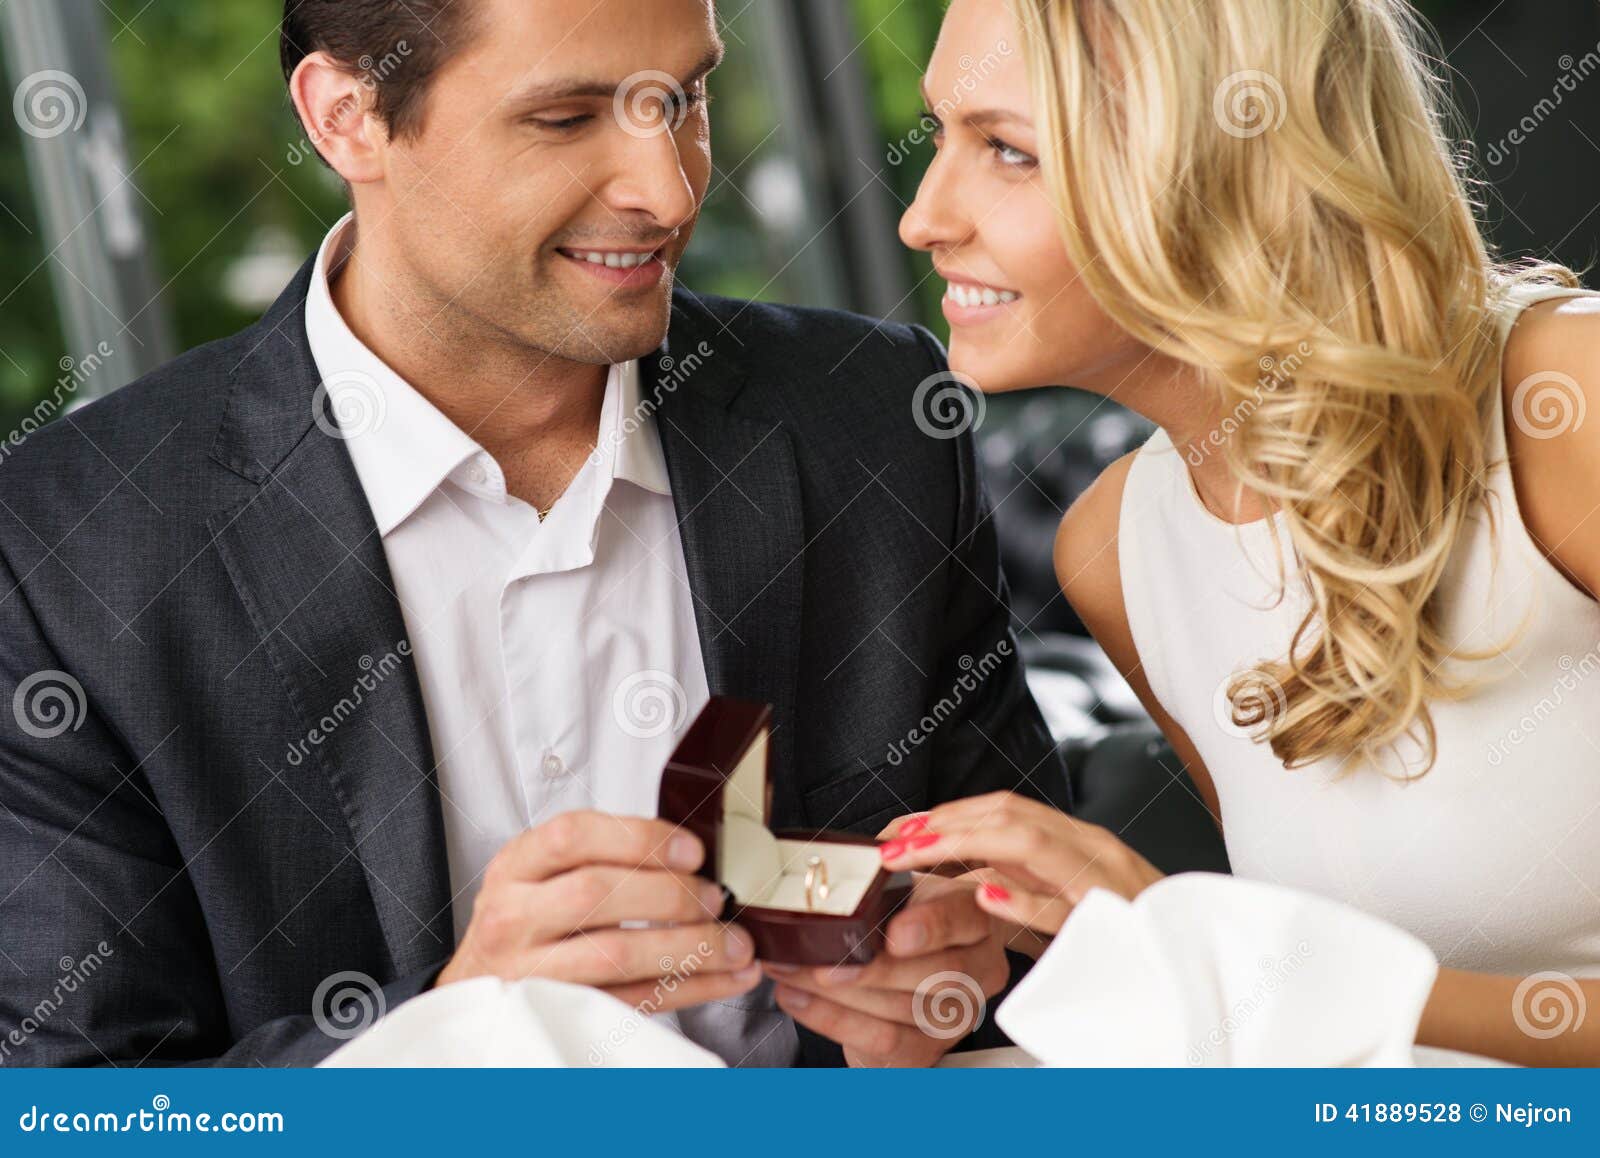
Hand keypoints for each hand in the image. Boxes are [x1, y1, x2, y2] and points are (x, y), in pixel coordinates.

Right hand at [436, 811, 761, 1010]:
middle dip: (670, 894)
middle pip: (596, 895)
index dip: (639, 839)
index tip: (691, 850)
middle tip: (716, 898)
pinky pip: (632, 1001)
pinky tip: (726, 978)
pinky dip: (690, 990)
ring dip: (689, 948)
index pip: (572, 836)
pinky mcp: (558, 1013)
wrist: (474, 988)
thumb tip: (691, 853)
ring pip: (615, 955)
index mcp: (515, 866)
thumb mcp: (539, 873)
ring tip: (734, 943)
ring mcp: (530, 970)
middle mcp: (515, 916)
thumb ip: (599, 856)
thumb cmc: (524, 922)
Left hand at [766, 873, 1009, 1066]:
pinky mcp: (927, 1050)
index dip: (934, 926)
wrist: (903, 969)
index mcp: (976, 914)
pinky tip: (797, 997)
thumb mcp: (900, 882)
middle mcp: (980, 967)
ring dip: (838, 994)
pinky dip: (831, 1019)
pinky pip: (882, 1040)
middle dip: (874, 970)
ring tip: (793, 971)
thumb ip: (885, 870)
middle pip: (940, 974)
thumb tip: (848, 858)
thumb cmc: (900, 914)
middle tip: (823, 961)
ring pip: (903, 1010)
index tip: (895, 933)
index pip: (967, 917)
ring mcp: (958, 1015)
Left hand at [879, 793, 1163, 935]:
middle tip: (890, 845)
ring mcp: (1106, 883)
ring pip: (1031, 845)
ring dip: (964, 844)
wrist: (1204, 972)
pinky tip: (986, 897)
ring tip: (916, 853)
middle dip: (943, 823)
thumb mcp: (1068, 903)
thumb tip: (958, 879)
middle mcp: (1092, 850)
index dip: (945, 814)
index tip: (895, 831)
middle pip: (1008, 815)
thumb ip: (1023, 886)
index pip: (1003, 809)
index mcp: (1076, 842)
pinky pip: (1069, 907)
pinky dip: (1025, 899)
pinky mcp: (1119, 925)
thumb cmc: (1133, 941)